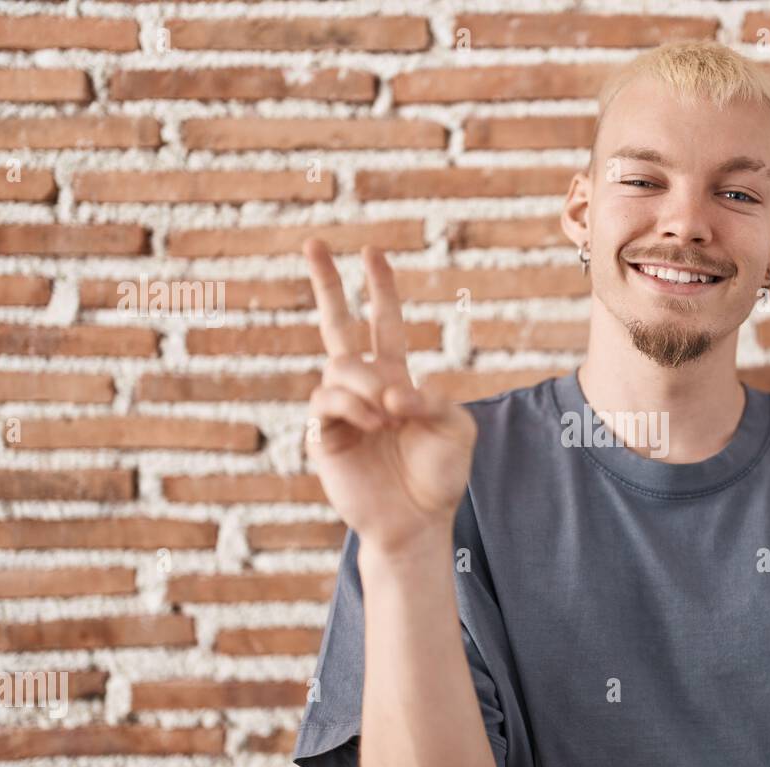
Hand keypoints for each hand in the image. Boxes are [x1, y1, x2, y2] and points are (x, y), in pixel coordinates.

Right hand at [302, 240, 476, 555]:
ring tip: (391, 414)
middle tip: (313, 242)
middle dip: (326, 283)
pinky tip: (377, 422)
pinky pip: (328, 402)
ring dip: (367, 383)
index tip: (372, 252)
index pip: (383, 323)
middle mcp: (364, 387)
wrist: (417, 520)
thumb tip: (396, 389)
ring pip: (339, 368)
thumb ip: (436, 399)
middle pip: (336, 325)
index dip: (379, 289)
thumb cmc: (440, 475)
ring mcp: (341, 409)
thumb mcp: (456, 430)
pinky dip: (355, 405)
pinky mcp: (324, 436)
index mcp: (396, 378)